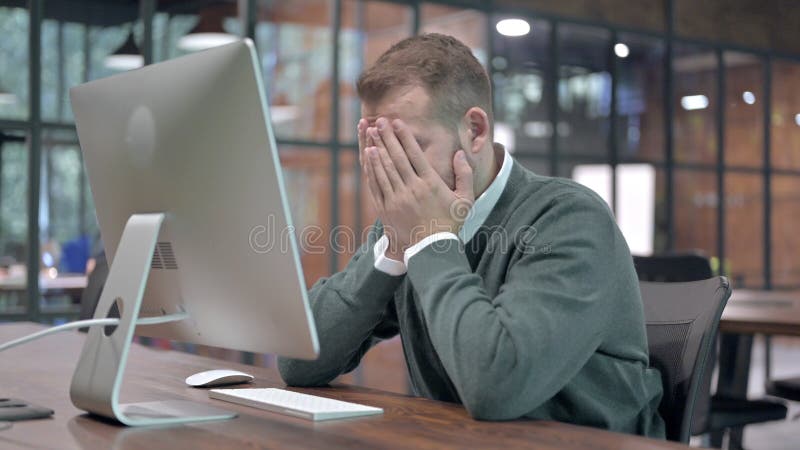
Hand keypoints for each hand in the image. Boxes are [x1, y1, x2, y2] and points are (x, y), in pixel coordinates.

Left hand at [363, 117, 473, 258]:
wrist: (432, 250)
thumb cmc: (450, 223)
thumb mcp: (465, 199)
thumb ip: (464, 174)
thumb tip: (459, 153)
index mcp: (431, 184)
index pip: (415, 154)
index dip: (405, 136)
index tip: (397, 122)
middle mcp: (412, 188)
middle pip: (397, 157)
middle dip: (388, 137)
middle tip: (381, 121)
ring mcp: (398, 198)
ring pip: (385, 168)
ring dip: (378, 148)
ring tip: (372, 133)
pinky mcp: (387, 208)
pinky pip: (377, 184)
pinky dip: (373, 168)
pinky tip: (370, 156)